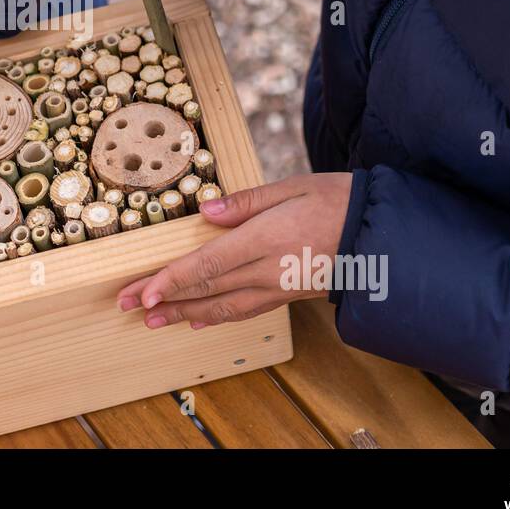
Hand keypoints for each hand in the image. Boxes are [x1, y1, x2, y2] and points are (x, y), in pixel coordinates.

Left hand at [117, 173, 352, 327]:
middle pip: (206, 290)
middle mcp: (267, 271)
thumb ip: (244, 202)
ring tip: (153, 320)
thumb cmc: (336, 201)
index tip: (143, 293)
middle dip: (164, 299)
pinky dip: (217, 317)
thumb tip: (205, 210)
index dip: (172, 282)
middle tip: (128, 305)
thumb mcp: (291, 187)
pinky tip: (199, 321)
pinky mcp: (287, 296)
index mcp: (264, 239)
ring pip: (222, 307)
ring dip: (184, 314)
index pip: (207, 265)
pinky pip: (245, 311)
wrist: (380, 234)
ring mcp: (277, 288)